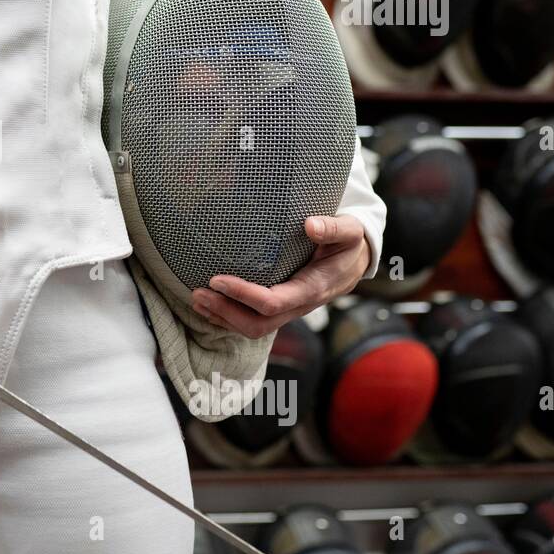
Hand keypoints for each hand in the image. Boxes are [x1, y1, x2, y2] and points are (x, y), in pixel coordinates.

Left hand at [190, 214, 370, 338]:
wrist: (356, 263)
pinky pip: (253, 322)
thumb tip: (311, 225)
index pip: (272, 302)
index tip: (217, 279)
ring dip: (222, 318)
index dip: (242, 294)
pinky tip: (208, 306)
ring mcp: (289, 310)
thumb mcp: (349, 232)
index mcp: (313, 288)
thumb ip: (334, 228)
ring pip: (254, 328)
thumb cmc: (348, 245)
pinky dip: (227, 318)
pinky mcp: (280, 309)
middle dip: (226, 312)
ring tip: (197, 300)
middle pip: (259, 324)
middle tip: (198, 293)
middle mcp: (299, 306)